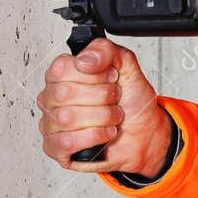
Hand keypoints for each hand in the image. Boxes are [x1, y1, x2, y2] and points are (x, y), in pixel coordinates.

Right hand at [38, 38, 173, 175]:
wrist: (145, 132)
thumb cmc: (131, 101)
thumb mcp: (126, 65)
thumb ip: (104, 50)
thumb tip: (83, 60)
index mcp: (64, 74)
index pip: (61, 68)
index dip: (92, 74)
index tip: (111, 77)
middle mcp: (53, 97)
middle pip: (63, 93)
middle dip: (100, 97)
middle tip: (114, 98)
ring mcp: (51, 122)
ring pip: (66, 118)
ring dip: (101, 117)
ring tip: (112, 117)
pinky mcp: (55, 147)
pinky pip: (66, 141)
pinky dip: (93, 136)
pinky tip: (104, 133)